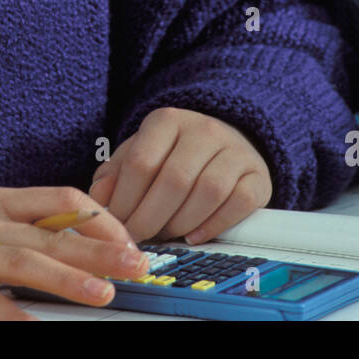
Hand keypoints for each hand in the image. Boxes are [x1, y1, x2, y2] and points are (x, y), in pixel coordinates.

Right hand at [0, 185, 150, 318]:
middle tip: (139, 263)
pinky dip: (15, 317)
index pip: (61, 200)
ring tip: (106, 292)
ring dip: (70, 279)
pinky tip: (41, 328)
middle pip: (54, 233)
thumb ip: (9, 218)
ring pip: (27, 264)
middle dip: (102, 249)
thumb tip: (61, 234)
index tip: (126, 238)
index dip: (100, 220)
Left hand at [88, 107, 271, 244]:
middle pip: (174, 180)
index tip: (117, 225)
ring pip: (208, 191)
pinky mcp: (257, 175)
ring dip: (181, 223)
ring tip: (166, 234)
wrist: (224, 144)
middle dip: (150, 218)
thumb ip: (114, 174)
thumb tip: (100, 198)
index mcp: (167, 121)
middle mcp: (204, 129)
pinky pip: (238, 203)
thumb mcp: (138, 154)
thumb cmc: (171, 156)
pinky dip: (214, 224)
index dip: (125, 201)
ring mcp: (235, 151)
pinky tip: (194, 235)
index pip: (141, 163)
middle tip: (138, 238)